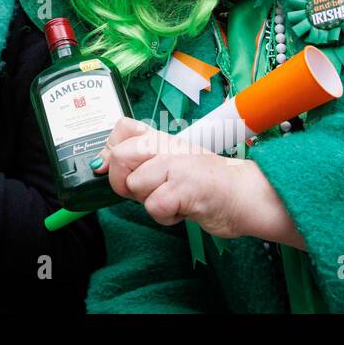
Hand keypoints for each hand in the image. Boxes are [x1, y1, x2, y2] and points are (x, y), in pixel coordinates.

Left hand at [93, 117, 305, 248]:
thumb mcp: (169, 163)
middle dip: (126, 183)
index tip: (122, 169)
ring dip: (150, 202)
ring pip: (134, 185)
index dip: (110, 150)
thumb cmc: (206, 182)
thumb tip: (98, 165)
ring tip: (174, 199)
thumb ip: (136, 161)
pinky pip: (154, 206)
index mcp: (160, 138)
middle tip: (151, 190)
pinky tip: (183, 210)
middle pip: (118, 157)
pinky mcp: (185, 187)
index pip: (122, 128)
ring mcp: (176, 164)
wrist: (244, 196)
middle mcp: (166, 146)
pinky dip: (166, 216)